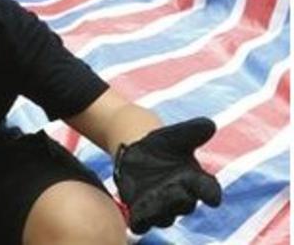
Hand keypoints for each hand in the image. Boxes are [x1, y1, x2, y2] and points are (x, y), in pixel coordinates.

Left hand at [113, 117, 221, 233]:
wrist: (137, 149)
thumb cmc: (162, 144)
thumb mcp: (176, 136)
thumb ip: (192, 132)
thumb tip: (209, 124)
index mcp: (195, 180)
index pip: (209, 190)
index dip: (211, 194)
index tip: (213, 198)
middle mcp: (182, 197)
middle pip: (185, 206)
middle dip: (180, 200)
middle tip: (174, 190)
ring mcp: (161, 206)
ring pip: (165, 217)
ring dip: (159, 211)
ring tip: (152, 200)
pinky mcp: (141, 210)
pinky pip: (142, 223)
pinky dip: (140, 221)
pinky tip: (134, 213)